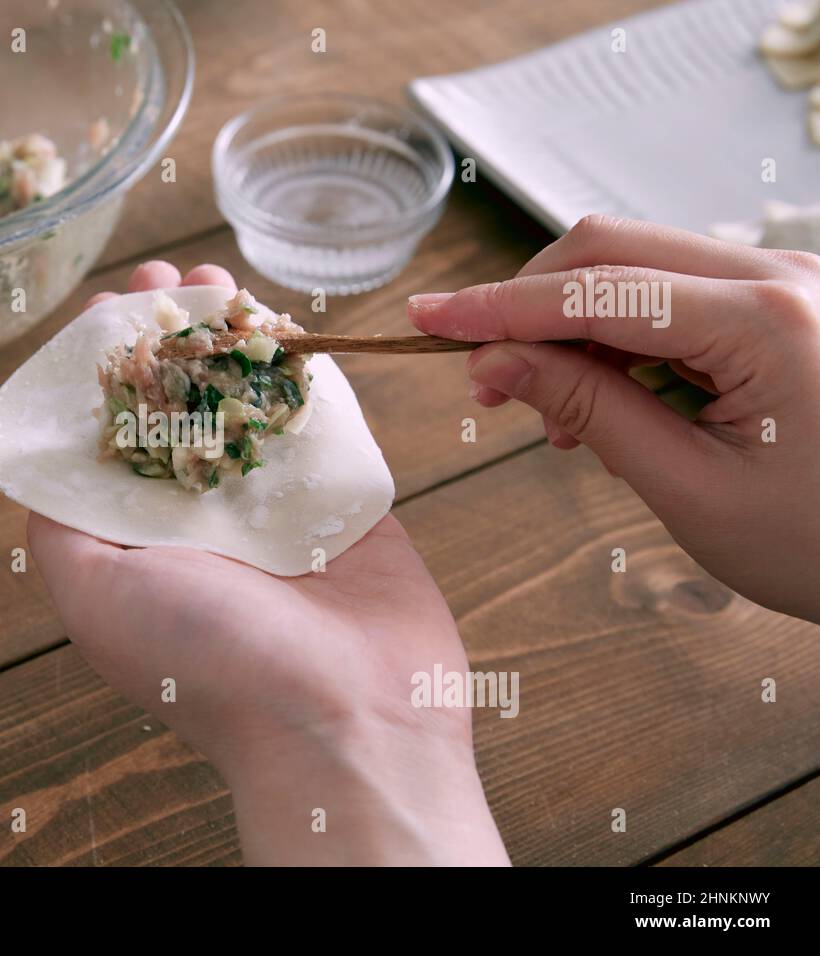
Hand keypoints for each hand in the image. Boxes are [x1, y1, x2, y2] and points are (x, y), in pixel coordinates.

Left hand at [29, 262, 509, 865]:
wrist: (347, 719)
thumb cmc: (209, 662)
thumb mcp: (93, 593)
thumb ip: (56, 520)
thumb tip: (41, 453)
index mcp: (136, 537)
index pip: (109, 431)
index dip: (104, 363)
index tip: (112, 305)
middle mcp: (199, 519)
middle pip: (177, 404)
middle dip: (166, 335)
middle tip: (170, 278)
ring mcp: (272, 508)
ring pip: (244, 402)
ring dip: (227, 339)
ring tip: (218, 282)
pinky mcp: (340, 502)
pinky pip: (316, 423)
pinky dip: (296, 372)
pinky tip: (281, 327)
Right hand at [409, 216, 819, 623]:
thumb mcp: (693, 490)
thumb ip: (591, 410)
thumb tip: (499, 362)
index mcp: (766, 321)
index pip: (593, 290)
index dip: (497, 307)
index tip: (427, 320)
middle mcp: (782, 276)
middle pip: (612, 251)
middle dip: (531, 309)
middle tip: (487, 381)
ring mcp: (789, 284)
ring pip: (640, 269)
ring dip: (575, 327)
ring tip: (558, 419)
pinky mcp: (786, 306)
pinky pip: (677, 296)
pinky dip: (622, 339)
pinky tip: (610, 403)